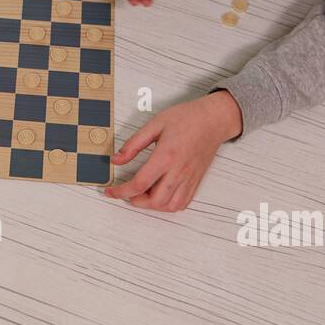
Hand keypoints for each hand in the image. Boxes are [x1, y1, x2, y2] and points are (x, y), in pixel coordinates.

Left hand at [106, 92, 242, 210]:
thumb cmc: (187, 118)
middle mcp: (178, 171)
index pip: (139, 184)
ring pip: (170, 206)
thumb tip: (116, 160)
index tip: (111, 191)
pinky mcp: (196, 181)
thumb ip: (133, 144)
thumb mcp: (154, 124)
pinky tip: (160, 195)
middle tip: (126, 193)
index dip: (121, 191)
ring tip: (143, 194)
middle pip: (155, 201)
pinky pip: (183, 203)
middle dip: (136, 202)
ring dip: (153, 206)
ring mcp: (189, 178)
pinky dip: (168, 205)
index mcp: (165, 156)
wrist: (213, 119)